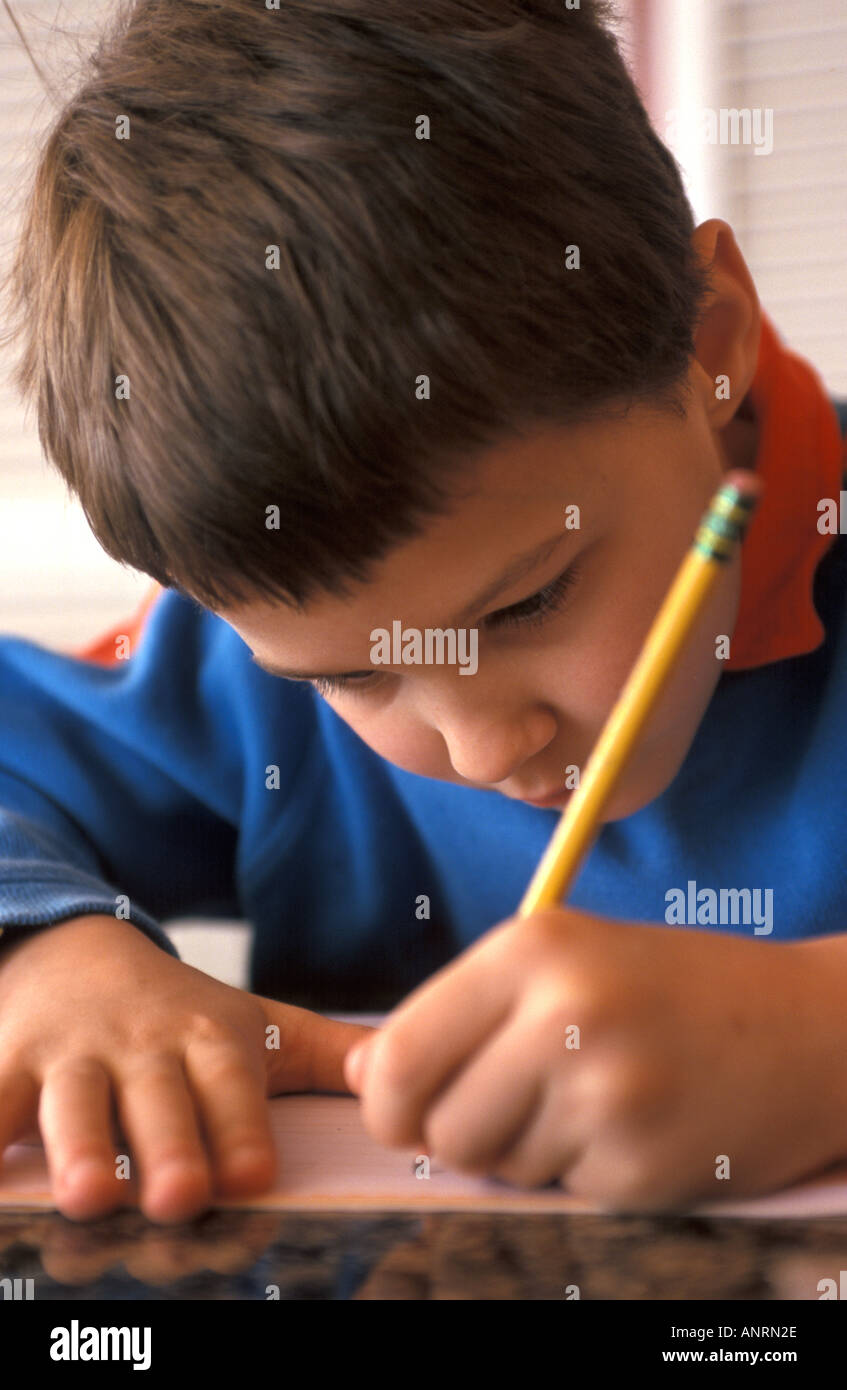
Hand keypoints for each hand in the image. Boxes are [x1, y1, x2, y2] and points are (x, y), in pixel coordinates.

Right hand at [0, 915, 372, 1223]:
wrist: (75, 951)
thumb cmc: (178, 1012)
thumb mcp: (255, 1022)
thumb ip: (327, 1052)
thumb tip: (404, 1073)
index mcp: (207, 1038)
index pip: (231, 1083)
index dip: (243, 1129)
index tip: (256, 1176)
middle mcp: (142, 1046)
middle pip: (157, 1098)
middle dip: (170, 1145)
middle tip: (181, 1196)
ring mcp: (71, 1055)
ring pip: (74, 1103)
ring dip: (80, 1148)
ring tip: (89, 1196)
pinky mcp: (7, 1064)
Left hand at [344, 907, 832, 1209]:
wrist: (809, 1026)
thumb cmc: (671, 988)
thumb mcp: (564, 963)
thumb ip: (458, 1015)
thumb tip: (354, 1077)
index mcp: (529, 949)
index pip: (395, 1058)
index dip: (389, 1101)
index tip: (411, 1108)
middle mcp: (562, 1014)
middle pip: (438, 1131)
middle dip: (462, 1134)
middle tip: (519, 1104)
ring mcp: (607, 1093)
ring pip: (497, 1168)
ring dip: (529, 1151)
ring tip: (592, 1100)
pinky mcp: (643, 1164)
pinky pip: (565, 1192)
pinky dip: (589, 1172)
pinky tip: (638, 1125)